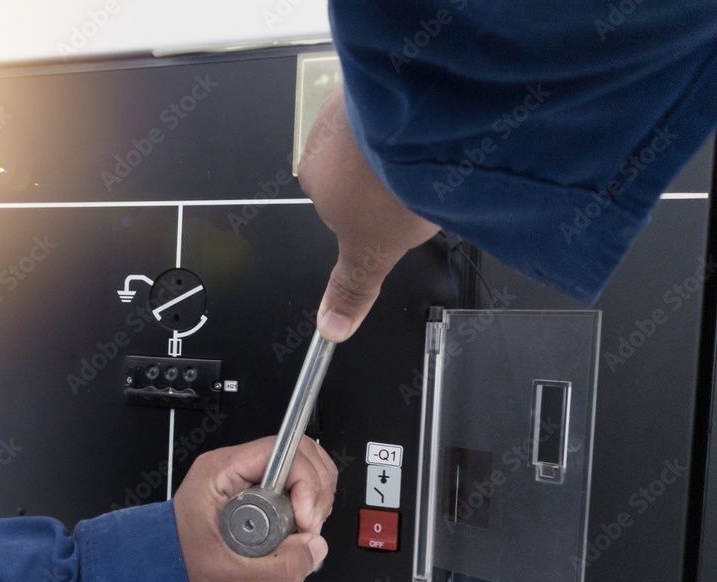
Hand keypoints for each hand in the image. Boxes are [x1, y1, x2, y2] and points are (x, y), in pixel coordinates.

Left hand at [172, 436, 336, 581]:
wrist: (166, 580)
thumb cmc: (185, 572)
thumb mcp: (235, 581)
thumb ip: (282, 568)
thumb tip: (315, 547)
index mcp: (219, 474)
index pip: (282, 451)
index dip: (306, 483)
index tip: (307, 521)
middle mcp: (233, 468)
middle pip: (299, 453)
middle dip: (316, 491)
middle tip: (309, 528)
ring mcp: (245, 479)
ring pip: (302, 467)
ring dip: (315, 499)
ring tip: (303, 531)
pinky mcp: (256, 493)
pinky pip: (294, 486)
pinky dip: (307, 506)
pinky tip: (298, 529)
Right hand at [298, 87, 439, 342]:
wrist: (416, 115)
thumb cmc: (385, 181)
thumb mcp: (371, 252)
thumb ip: (351, 287)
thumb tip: (330, 330)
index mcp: (315, 179)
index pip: (346, 204)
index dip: (380, 213)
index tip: (404, 214)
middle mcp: (326, 137)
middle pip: (364, 168)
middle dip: (394, 180)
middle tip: (425, 189)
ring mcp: (353, 101)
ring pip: (383, 134)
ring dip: (408, 147)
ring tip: (438, 158)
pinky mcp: (385, 77)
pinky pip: (402, 104)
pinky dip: (421, 117)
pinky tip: (441, 128)